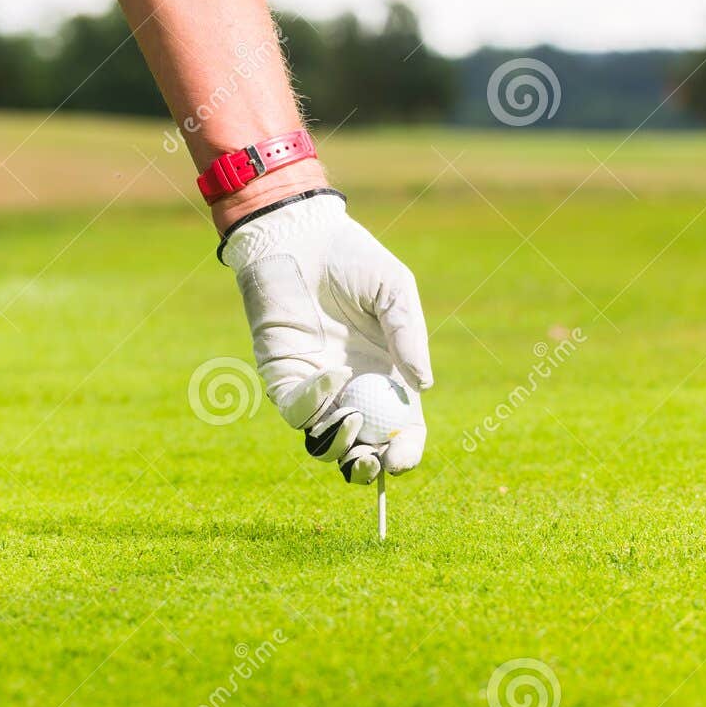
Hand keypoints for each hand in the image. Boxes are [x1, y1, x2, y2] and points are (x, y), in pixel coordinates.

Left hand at [221, 192, 432, 483]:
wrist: (299, 238)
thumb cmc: (352, 259)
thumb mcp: (395, 289)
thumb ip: (409, 334)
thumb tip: (422, 385)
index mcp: (387, 375)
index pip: (399, 430)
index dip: (404, 451)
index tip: (403, 459)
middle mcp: (352, 390)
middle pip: (362, 448)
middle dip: (370, 467)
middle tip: (377, 463)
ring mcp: (315, 387)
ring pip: (324, 441)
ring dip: (340, 447)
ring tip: (354, 427)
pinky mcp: (283, 377)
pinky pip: (297, 409)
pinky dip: (315, 403)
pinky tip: (334, 376)